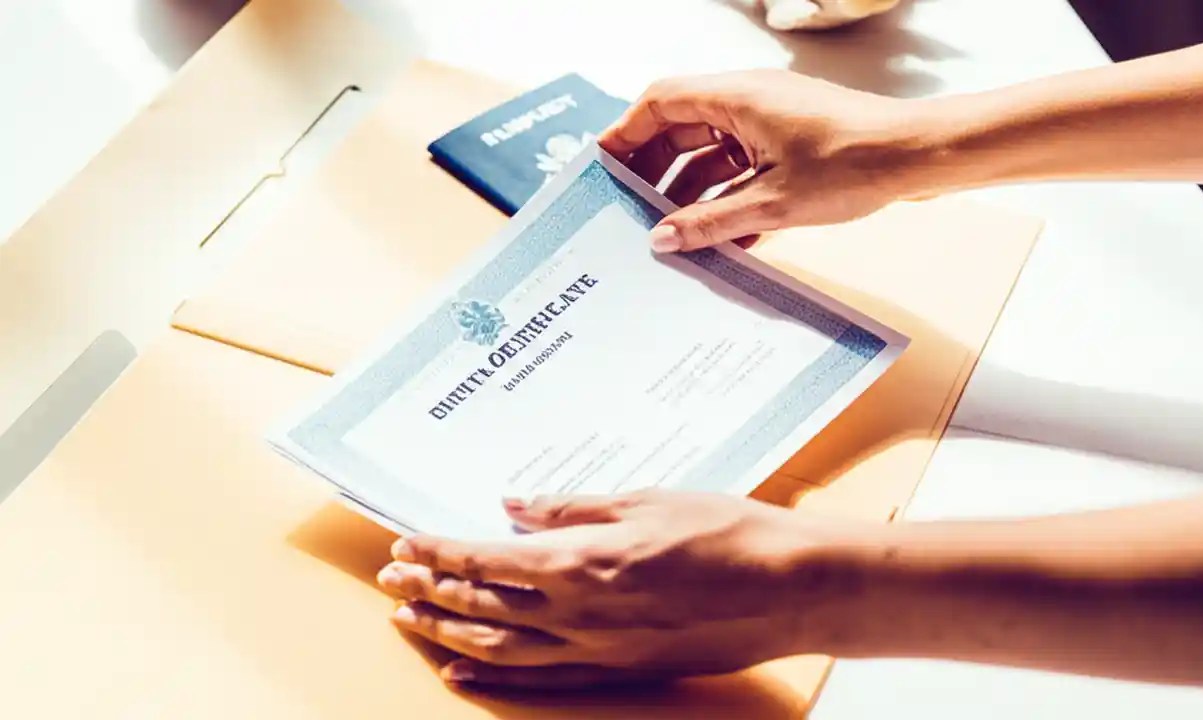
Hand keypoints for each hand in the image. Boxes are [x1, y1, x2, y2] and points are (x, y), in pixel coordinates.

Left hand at [376, 489, 850, 688]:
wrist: (789, 587)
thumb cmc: (727, 532)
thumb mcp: (646, 499)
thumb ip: (573, 507)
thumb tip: (514, 508)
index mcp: (582, 558)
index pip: (485, 558)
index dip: (438, 551)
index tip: (405, 541)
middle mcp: (578, 611)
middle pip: (481, 604)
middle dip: (428, 589)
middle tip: (391, 575)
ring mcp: (598, 649)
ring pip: (499, 647)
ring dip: (447, 631)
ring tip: (409, 618)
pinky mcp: (620, 670)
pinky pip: (542, 680)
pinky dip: (495, 677)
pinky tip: (463, 671)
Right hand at [598, 69, 946, 252]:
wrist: (918, 158)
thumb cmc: (853, 163)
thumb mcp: (772, 203)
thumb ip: (711, 222)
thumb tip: (663, 239)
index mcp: (735, 98)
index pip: (659, 104)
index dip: (626, 134)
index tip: (603, 169)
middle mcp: (747, 103)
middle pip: (681, 130)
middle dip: (656, 174)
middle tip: (633, 215)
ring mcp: (769, 123)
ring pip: (712, 154)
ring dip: (692, 194)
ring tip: (674, 238)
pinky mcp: (790, 146)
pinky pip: (743, 170)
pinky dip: (728, 199)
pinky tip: (722, 241)